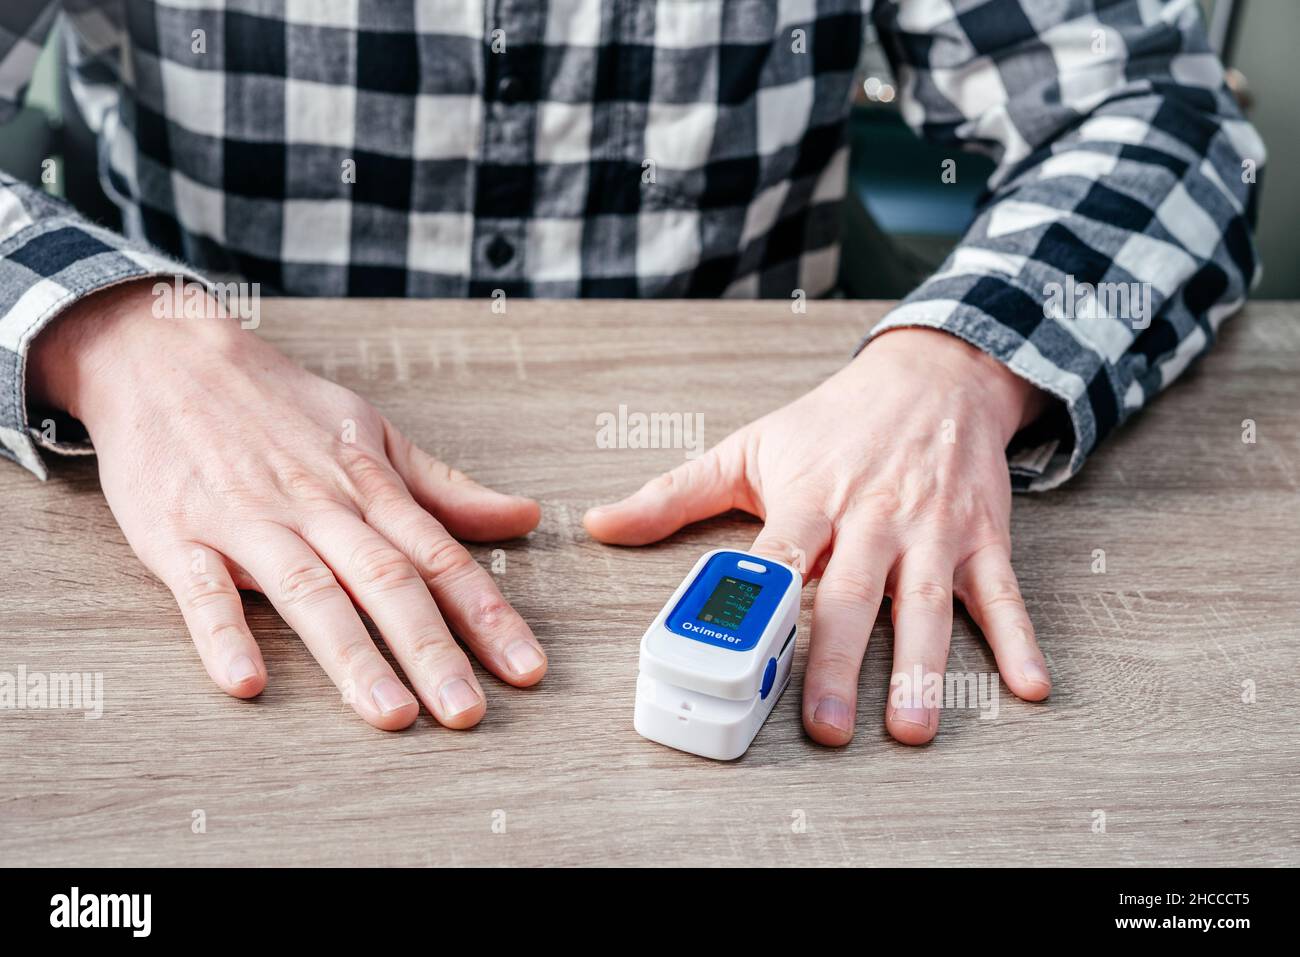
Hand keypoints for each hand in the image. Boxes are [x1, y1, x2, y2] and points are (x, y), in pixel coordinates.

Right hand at [29, 279, 545, 729]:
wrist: (165, 355)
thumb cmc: (279, 403)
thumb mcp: (372, 432)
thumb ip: (444, 487)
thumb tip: (523, 517)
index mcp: (367, 486)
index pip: (440, 557)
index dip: (487, 615)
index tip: (526, 669)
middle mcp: (317, 506)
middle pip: (386, 580)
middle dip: (431, 649)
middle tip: (468, 712)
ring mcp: (248, 521)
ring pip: (310, 590)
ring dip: (352, 654)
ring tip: (390, 713)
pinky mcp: (178, 536)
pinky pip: (201, 589)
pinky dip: (223, 634)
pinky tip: (246, 682)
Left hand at [584, 327, 1051, 745]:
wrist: (933, 374)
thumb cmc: (833, 422)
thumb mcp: (749, 448)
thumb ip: (674, 495)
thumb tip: (600, 524)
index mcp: (810, 499)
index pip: (779, 557)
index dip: (762, 604)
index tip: (743, 656)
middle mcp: (872, 517)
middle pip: (852, 596)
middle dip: (838, 663)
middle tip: (825, 726)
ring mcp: (931, 530)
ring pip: (927, 604)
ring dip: (922, 668)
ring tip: (911, 727)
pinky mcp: (980, 537)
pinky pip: (1001, 594)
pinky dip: (1018, 640)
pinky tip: (1027, 687)